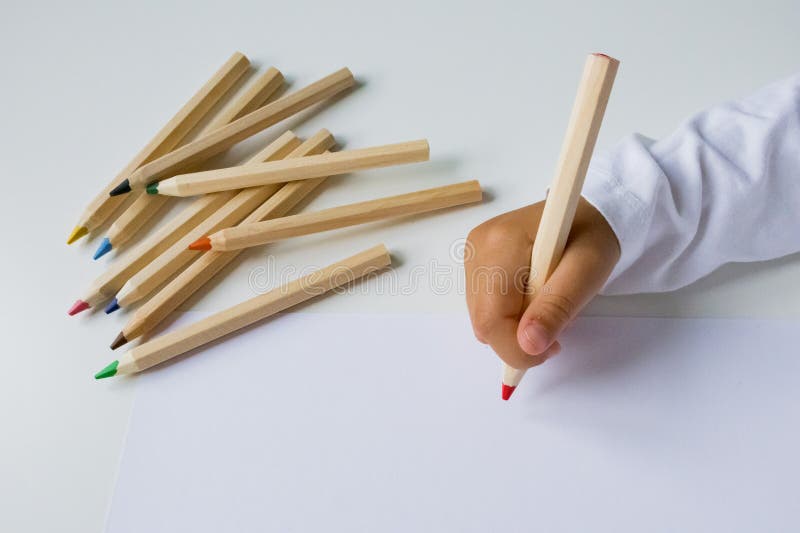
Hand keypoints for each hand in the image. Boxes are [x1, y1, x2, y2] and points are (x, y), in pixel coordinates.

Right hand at [465, 197, 619, 368]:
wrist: (589, 211)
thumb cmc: (593, 238)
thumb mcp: (587, 274)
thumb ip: (556, 308)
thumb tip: (528, 345)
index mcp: (501, 244)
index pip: (491, 318)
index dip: (516, 347)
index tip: (551, 348)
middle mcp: (477, 247)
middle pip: (483, 321)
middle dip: (518, 337)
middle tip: (556, 327)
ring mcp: (473, 254)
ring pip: (482, 318)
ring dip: (515, 327)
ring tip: (547, 306)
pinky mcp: (476, 261)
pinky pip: (484, 307)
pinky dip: (509, 314)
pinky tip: (533, 299)